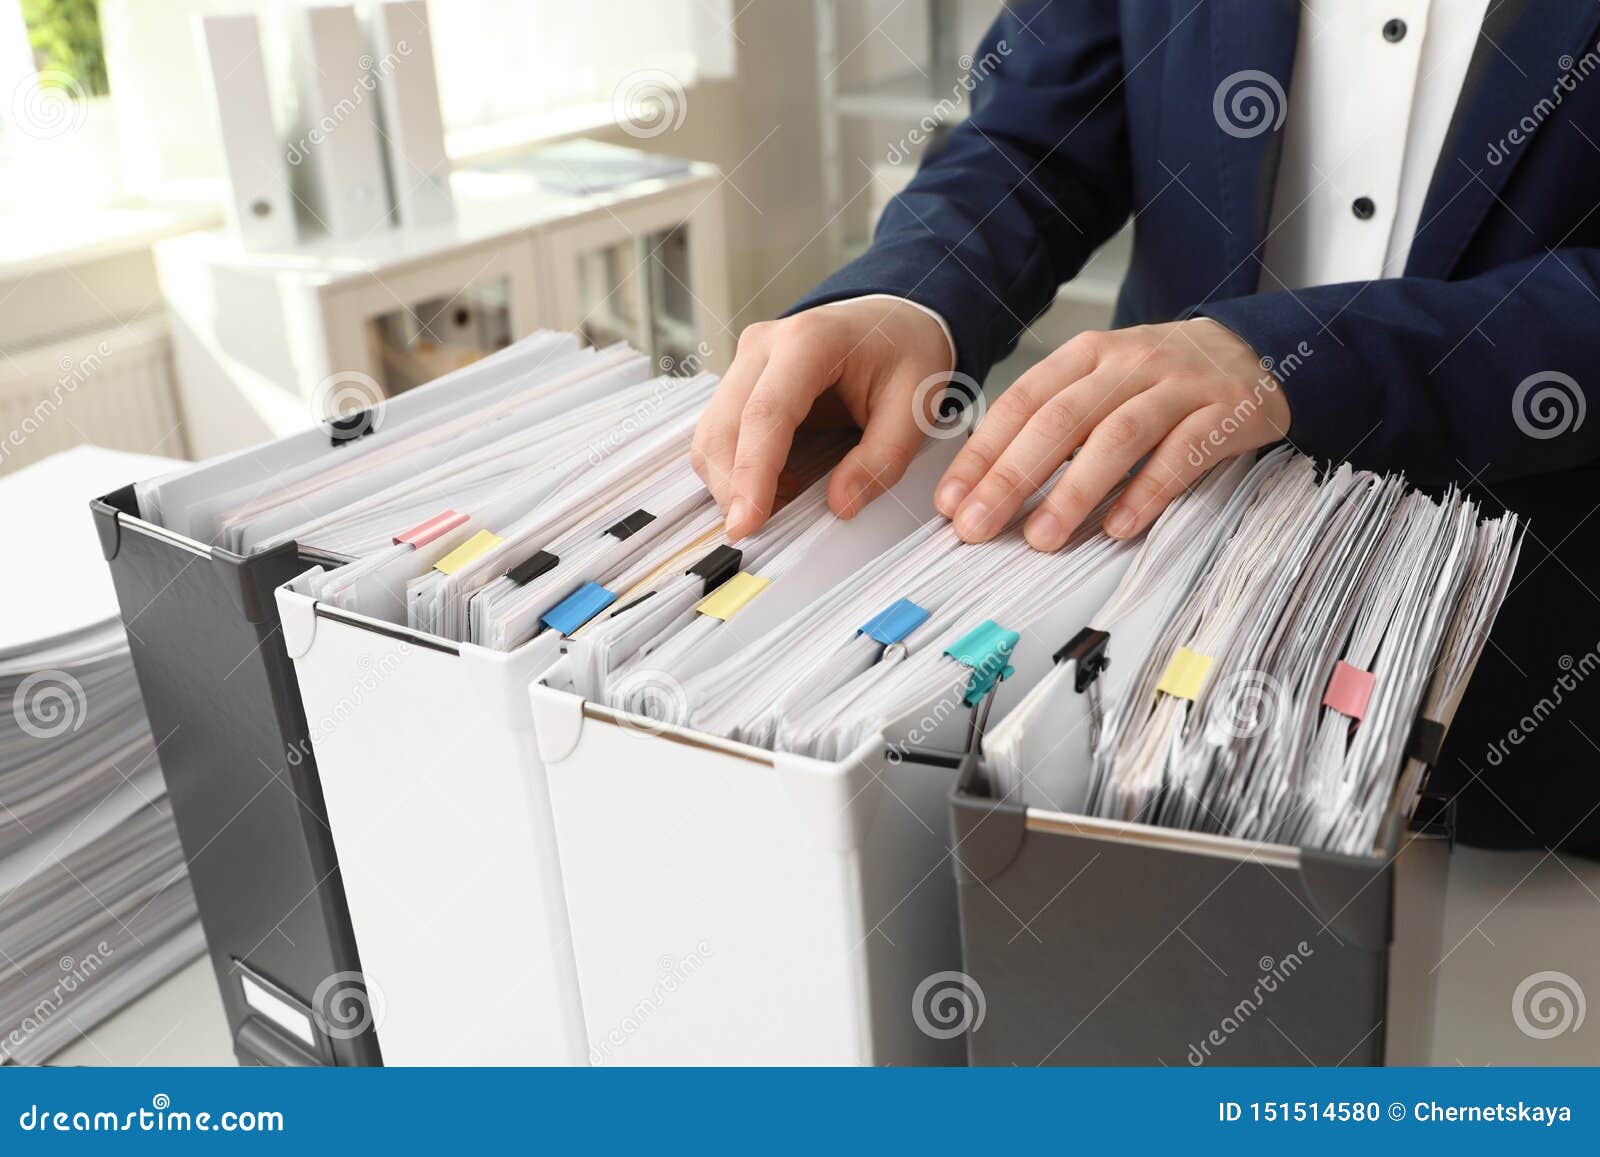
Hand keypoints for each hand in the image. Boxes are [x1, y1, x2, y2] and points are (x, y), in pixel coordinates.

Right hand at [692, 297, 953, 539]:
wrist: (894, 318)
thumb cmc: (905, 353)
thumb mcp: (915, 406)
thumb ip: (882, 458)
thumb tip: (841, 505)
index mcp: (810, 340)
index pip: (766, 413)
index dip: (751, 473)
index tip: (745, 523)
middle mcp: (765, 344)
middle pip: (724, 425)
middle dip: (731, 486)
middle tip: (754, 531)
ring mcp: (747, 360)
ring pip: (712, 431)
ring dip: (729, 480)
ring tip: (775, 504)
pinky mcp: (741, 379)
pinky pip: (720, 431)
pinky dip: (734, 467)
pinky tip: (771, 484)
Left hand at [935, 319, 1289, 549]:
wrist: (1255, 350)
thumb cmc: (1162, 380)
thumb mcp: (1103, 382)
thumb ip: (1054, 424)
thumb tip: (988, 485)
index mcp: (1086, 354)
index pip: (1021, 403)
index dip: (983, 454)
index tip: (952, 500)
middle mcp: (1128, 363)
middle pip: (1060, 420)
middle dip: (1012, 477)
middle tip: (979, 527)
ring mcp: (1179, 386)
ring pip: (1117, 436)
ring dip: (1074, 491)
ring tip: (1043, 538)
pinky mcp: (1224, 412)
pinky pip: (1182, 453)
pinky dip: (1147, 491)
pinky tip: (1119, 526)